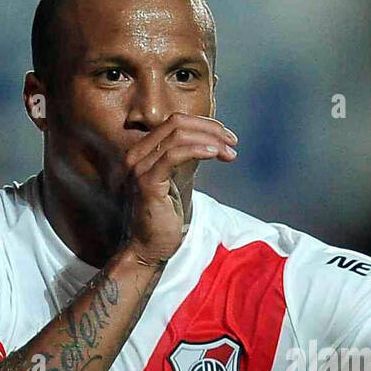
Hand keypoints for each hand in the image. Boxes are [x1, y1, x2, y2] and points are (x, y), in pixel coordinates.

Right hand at [119, 112, 237, 263]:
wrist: (150, 248)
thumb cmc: (166, 218)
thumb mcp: (180, 180)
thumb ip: (188, 159)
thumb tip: (210, 142)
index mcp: (143, 151)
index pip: (174, 123)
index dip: (204, 125)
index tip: (227, 137)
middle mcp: (137, 154)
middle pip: (176, 123)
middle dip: (210, 129)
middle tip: (233, 141)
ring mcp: (139, 167)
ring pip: (177, 136)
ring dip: (209, 140)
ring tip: (229, 152)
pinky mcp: (147, 182)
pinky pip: (173, 155)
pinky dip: (197, 150)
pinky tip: (215, 154)